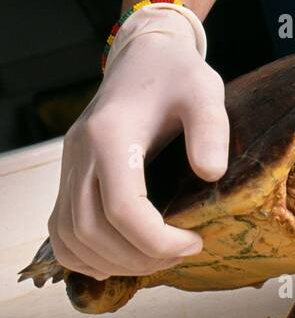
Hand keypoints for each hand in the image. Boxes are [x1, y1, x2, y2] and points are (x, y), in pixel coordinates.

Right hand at [48, 7, 229, 278]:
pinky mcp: (70, 174)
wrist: (144, 55)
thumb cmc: (178, 75)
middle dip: (138, 257)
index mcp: (111, 134)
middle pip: (90, 229)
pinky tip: (122, 257)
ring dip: (112, 261)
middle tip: (182, 253)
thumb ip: (210, 130)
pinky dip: (85, 255)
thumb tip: (211, 174)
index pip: (121, 207)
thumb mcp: (205, 92)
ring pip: (70, 236)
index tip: (195, 243)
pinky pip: (61, 230)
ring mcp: (70, 165)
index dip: (157, 240)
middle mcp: (81, 153)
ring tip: (158, 258)